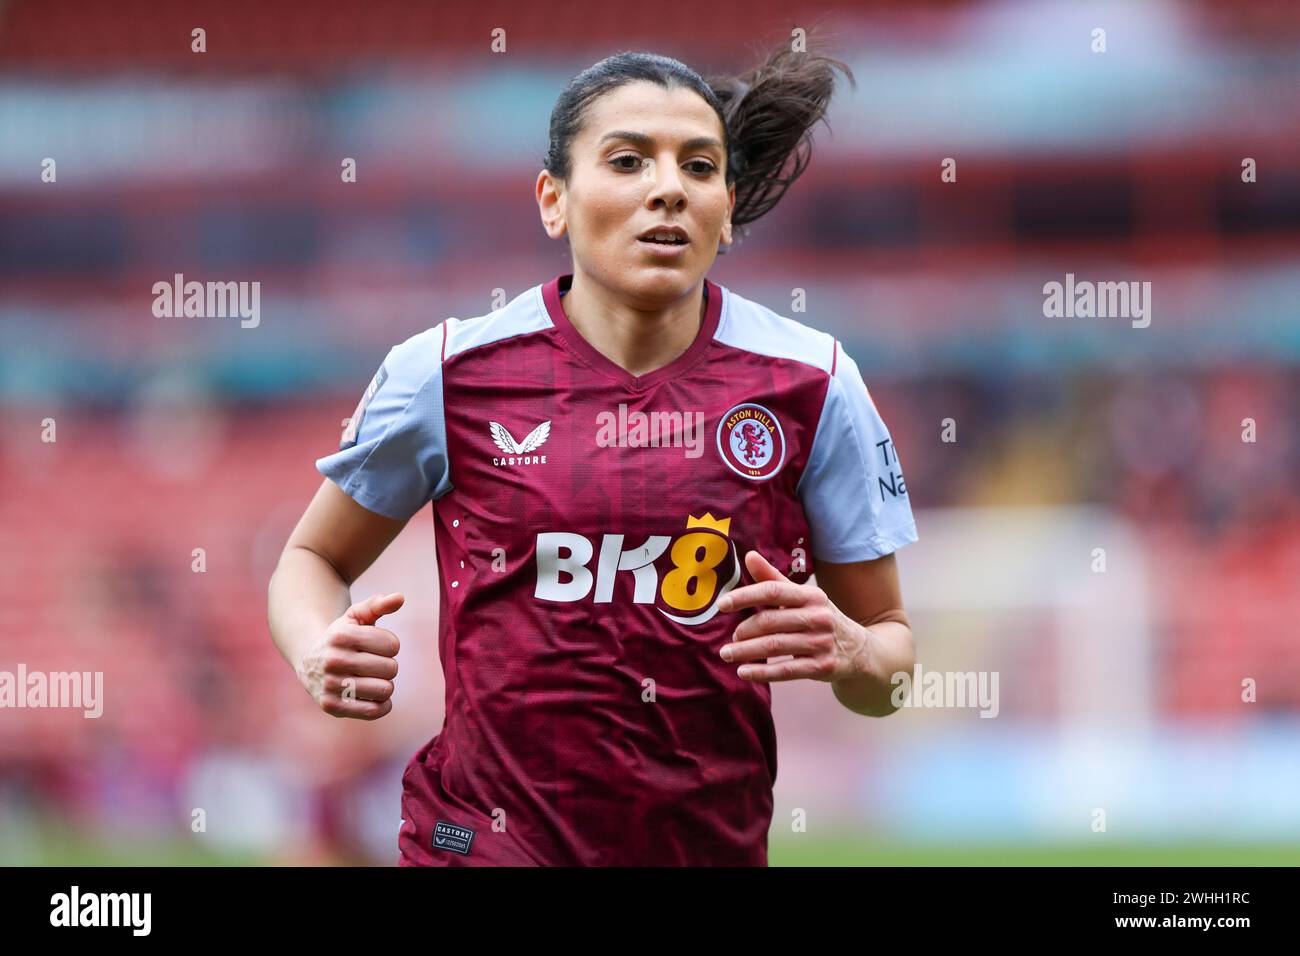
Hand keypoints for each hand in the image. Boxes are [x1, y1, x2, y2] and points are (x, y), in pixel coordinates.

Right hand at [298, 592, 402, 718]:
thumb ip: (377, 605)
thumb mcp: (355, 617)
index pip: (392, 645)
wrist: (310, 663)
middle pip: (391, 668)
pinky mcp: (332, 706)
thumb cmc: (342, 637)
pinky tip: (374, 696)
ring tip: (373, 679)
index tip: (378, 646)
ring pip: (385, 690)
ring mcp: (331, 685)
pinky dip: (382, 705)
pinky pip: (374, 711)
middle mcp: (333, 660)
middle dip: (388, 666)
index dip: (390, 645)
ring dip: (385, 685)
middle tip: (374, 664)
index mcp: (341, 636)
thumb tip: (400, 597)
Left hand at [717, 551, 873, 683]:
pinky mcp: (822, 667)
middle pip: (770, 621)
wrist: (859, 650)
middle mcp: (818, 617)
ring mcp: (821, 643)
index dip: (745, 596)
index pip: (772, 591)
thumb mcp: (803, 597)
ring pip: (774, 646)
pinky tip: (743, 672)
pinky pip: (785, 671)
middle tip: (730, 637)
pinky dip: (761, 672)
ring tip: (727, 653)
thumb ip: (774, 579)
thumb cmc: (821, 618)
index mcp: (811, 596)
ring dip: (745, 651)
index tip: (721, 604)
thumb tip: (748, 555)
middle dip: (744, 630)